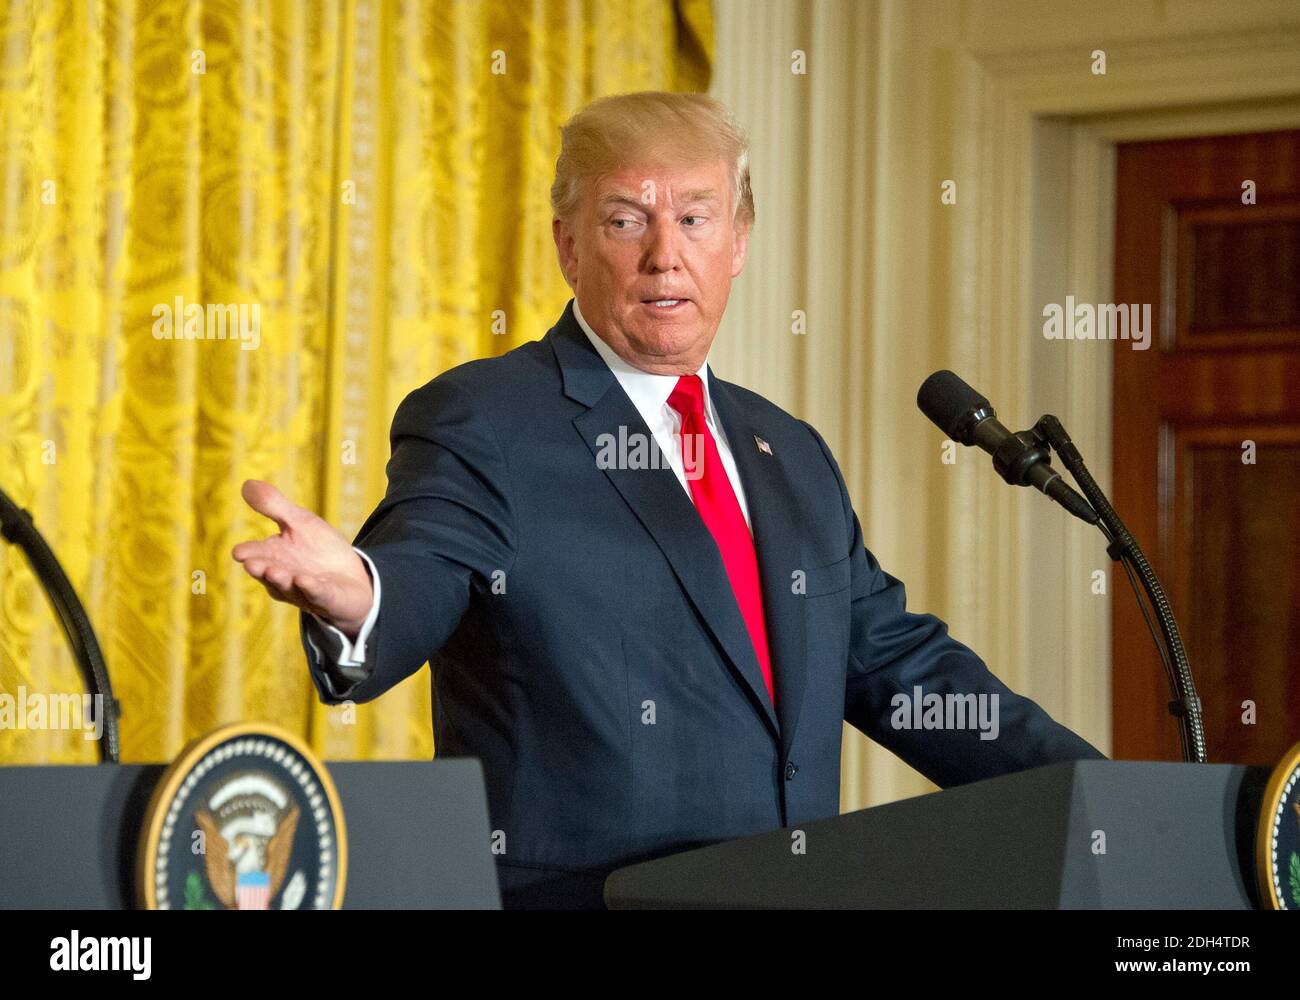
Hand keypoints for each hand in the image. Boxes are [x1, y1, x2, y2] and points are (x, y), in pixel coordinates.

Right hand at [232, 480, 373, 637]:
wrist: (350, 578)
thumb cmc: (318, 549)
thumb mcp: (299, 522)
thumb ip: (274, 506)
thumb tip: (246, 484)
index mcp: (273, 557)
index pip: (255, 554)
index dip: (247, 553)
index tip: (238, 552)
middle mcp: (284, 577)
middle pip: (268, 574)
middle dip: (261, 569)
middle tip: (252, 564)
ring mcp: (304, 591)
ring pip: (289, 587)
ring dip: (282, 580)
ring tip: (274, 571)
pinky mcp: (327, 599)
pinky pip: (318, 595)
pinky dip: (311, 589)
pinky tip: (305, 581)